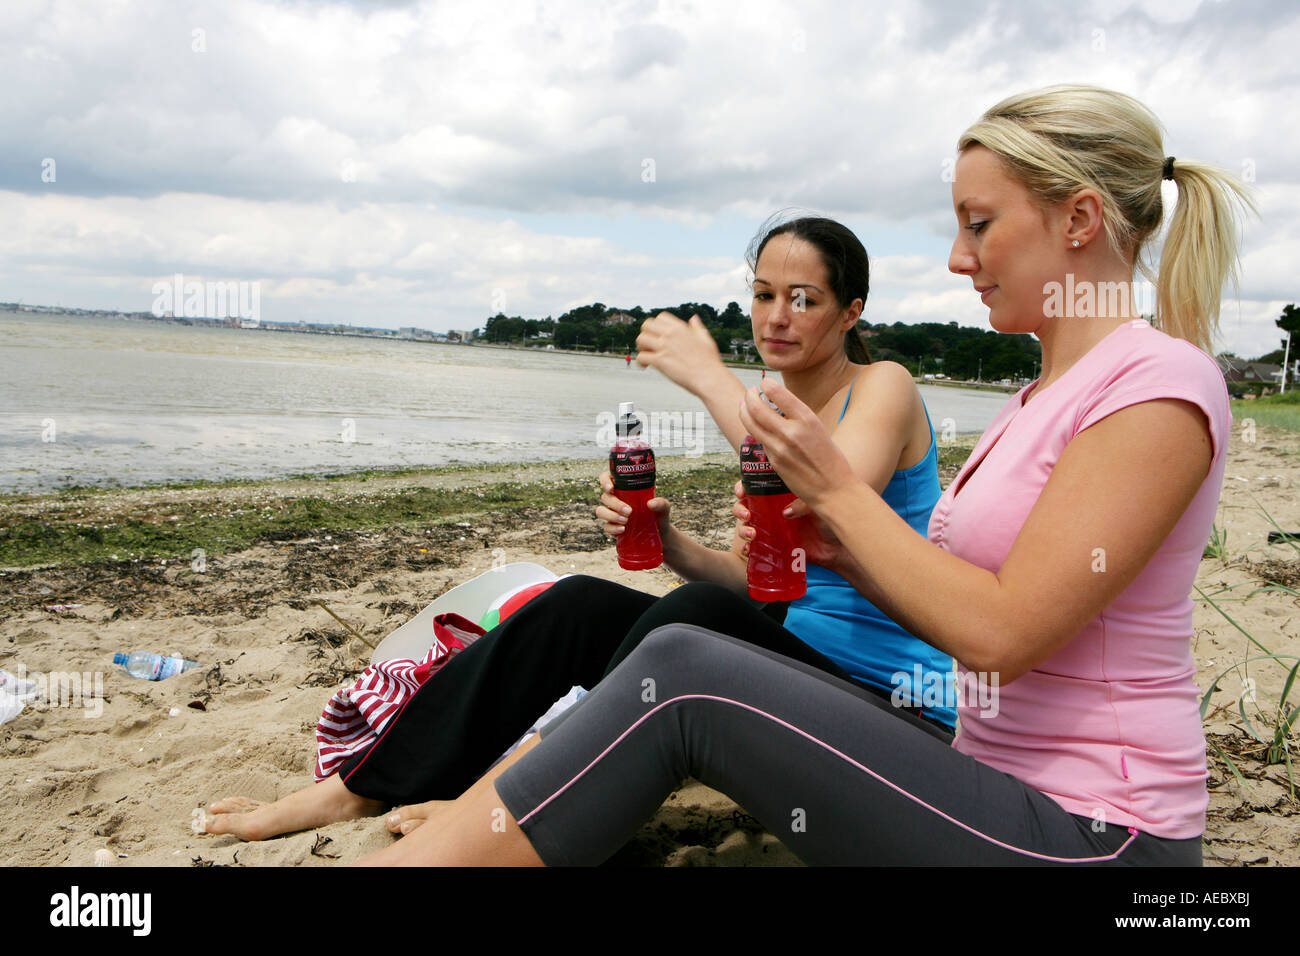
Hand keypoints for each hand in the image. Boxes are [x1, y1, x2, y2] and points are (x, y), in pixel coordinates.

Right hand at [596, 470, 671, 538]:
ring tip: (626, 521)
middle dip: (615, 504)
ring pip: (600, 511)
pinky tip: (622, 529)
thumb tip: (651, 503)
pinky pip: (606, 527)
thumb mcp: (664, 507)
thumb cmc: (659, 513)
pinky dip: (613, 528)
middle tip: (629, 511)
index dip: (605, 481)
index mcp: (624, 488)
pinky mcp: (613, 526)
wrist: (659, 532)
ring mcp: (612, 513)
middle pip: (605, 497)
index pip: (607, 478)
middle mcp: (615, 498)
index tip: (611, 488)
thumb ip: (661, 503)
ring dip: (611, 516)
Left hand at [635, 311, 723, 393]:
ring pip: (640, 339)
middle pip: (646, 325)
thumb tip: (694, 318)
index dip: (657, 326)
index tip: (659, 336)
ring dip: (641, 347)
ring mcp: (664, 347)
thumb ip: (697, 328)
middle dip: (646, 334)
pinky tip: (645, 367)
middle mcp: (670, 334)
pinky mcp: (660, 360)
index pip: (660, 317)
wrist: (709, 378)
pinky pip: (641, 357)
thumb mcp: (705, 339)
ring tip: (647, 356)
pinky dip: (640, 362)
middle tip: (649, 346)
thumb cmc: (709, 361)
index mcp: (680, 328)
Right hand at [731, 481, 848, 571]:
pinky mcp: (771, 546)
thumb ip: (803, 504)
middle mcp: (771, 510)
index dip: (743, 487)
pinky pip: (752, 547)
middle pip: (745, 506)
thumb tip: (786, 512)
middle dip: (740, 509)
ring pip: (745, 526)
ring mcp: (770, 529)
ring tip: (752, 534)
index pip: (755, 487)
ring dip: (742, 529)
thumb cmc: (829, 521)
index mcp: (779, 495)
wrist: (836, 548)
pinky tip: (749, 549)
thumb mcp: (818, 506)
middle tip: (747, 515)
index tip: (742, 492)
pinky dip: (746, 548)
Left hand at [737, 380, 855, 509]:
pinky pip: (759, 440)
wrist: (833, 490)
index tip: (765, 382)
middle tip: (750, 392)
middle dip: (749, 396)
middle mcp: (791, 431)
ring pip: (751, 423)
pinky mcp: (773, 461)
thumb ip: (798, 417)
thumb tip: (777, 404)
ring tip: (744, 404)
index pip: (778, 393)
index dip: (767, 384)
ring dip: (744, 410)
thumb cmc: (830, 459)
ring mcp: (779, 447)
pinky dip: (754, 428)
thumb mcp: (819, 429)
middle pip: (757, 407)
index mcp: (807, 419)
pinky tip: (755, 425)